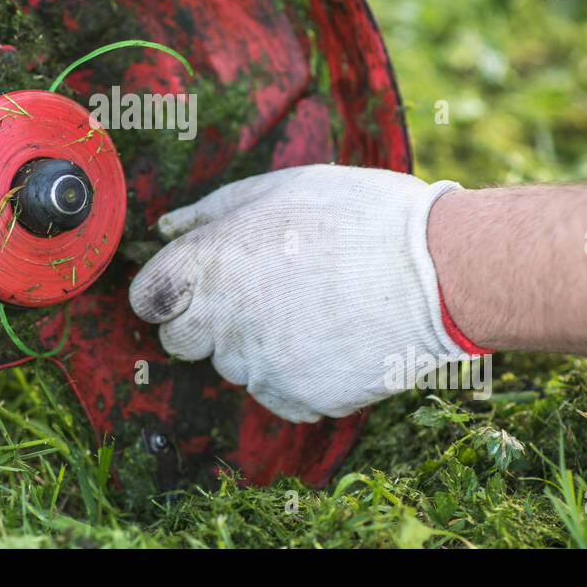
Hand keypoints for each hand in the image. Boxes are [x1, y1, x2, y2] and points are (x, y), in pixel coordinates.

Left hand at [128, 165, 477, 422]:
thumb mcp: (279, 188)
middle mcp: (225, 320)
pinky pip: (276, 394)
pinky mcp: (298, 398)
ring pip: (233, 366)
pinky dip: (294, 375)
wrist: (438, 270)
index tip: (188, 287)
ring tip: (310, 307)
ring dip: (257, 345)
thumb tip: (164, 228)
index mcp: (211, 263)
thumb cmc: (358, 215)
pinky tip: (330, 339)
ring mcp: (261, 365)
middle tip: (257, 294)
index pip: (148, 298)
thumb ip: (211, 211)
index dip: (165, 292)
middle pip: (181, 341)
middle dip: (204, 322)